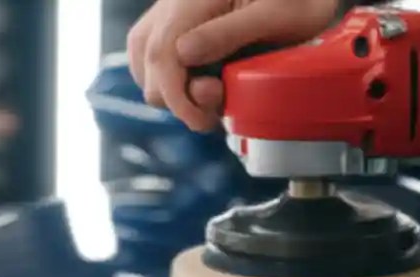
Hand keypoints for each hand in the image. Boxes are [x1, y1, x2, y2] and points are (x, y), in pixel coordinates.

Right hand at [128, 0, 339, 131]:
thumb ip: (227, 32)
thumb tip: (183, 54)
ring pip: (145, 64)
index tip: (203, 121)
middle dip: (180, 99)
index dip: (177, 98)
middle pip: (150, 65)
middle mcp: (171, 2)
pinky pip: (152, 58)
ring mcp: (167, 11)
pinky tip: (201, 84)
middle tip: (220, 101)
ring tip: (215, 92)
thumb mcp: (274, 15)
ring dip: (174, 92)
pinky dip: (171, 80)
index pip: (161, 55)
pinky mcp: (173, 24)